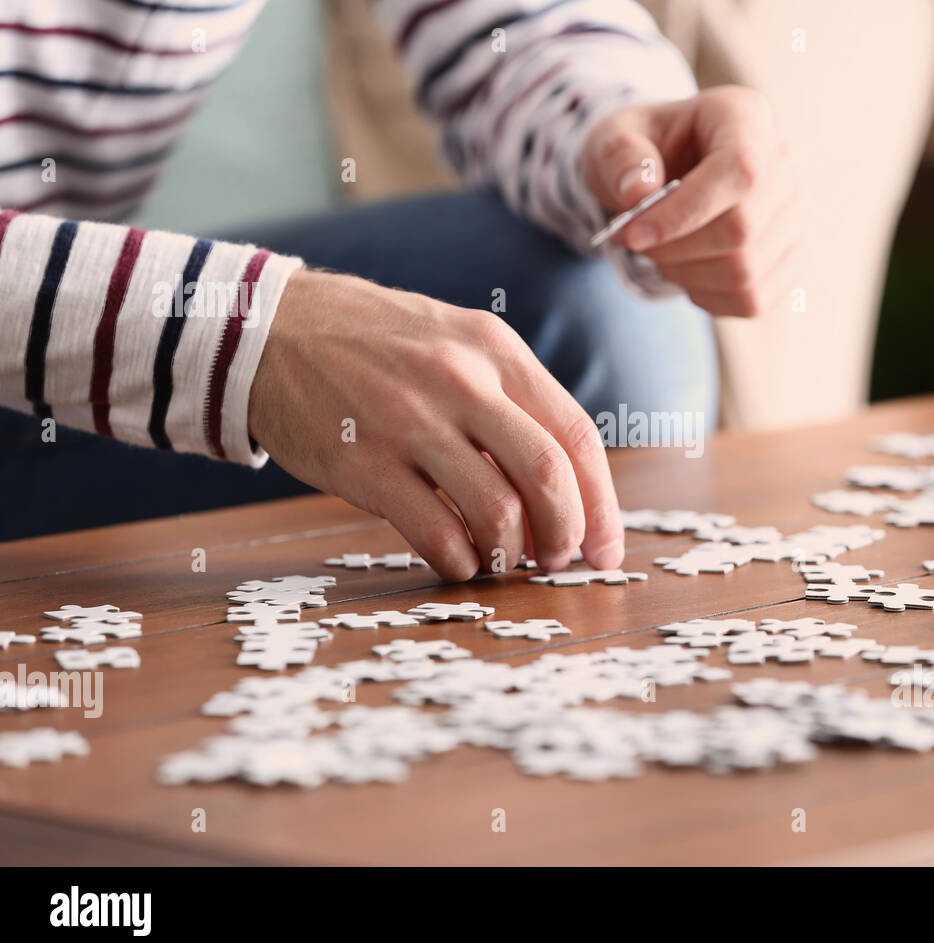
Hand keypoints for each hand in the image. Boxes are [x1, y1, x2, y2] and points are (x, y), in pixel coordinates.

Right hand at [249, 271, 623, 581]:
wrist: (267, 329)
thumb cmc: (377, 344)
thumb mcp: (457, 341)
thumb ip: (511, 399)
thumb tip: (565, 488)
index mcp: (496, 349)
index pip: (577, 436)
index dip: (602, 505)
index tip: (605, 548)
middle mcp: (460, 380)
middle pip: (547, 475)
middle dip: (566, 533)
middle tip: (557, 560)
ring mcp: (409, 421)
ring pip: (497, 510)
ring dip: (511, 553)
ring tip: (504, 560)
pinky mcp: (362, 463)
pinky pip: (435, 532)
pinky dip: (460, 561)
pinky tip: (458, 561)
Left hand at [581, 85, 799, 316]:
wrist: (663, 174)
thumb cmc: (640, 152)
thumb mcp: (614, 138)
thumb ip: (620, 157)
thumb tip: (639, 192)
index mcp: (745, 118)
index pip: (741, 172)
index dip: (686, 212)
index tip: (634, 235)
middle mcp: (782, 166)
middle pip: (743, 230)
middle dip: (675, 248)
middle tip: (634, 240)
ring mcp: (793, 217)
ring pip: (746, 272)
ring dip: (687, 276)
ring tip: (661, 253)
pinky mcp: (788, 260)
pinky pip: (752, 299)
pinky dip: (708, 297)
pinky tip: (687, 271)